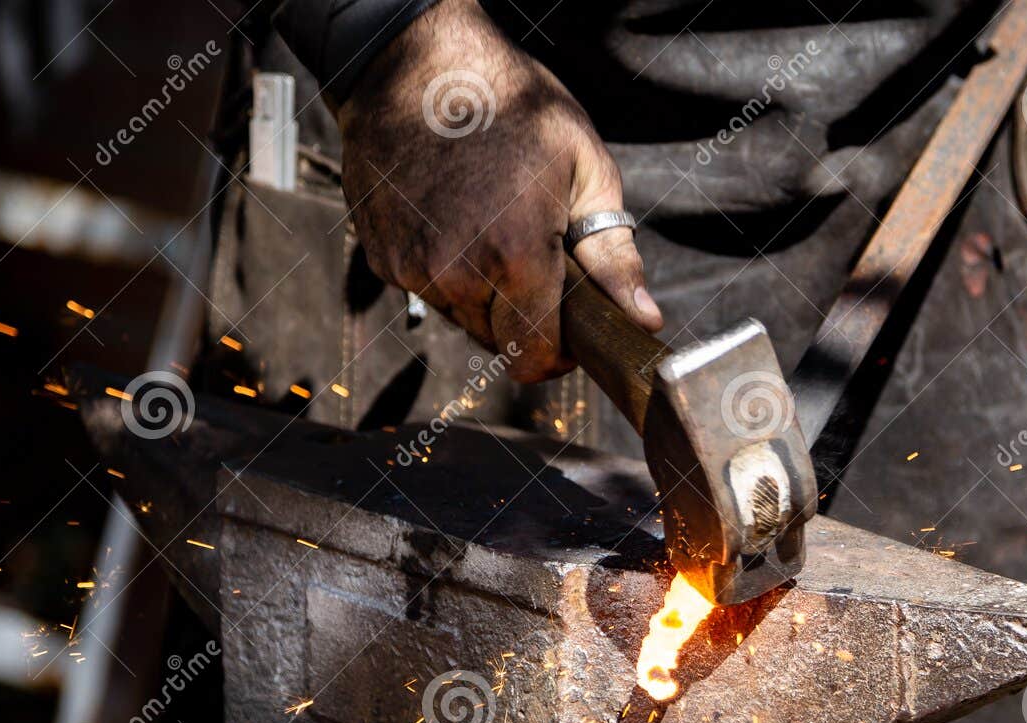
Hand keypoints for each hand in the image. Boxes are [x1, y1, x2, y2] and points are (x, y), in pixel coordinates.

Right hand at [337, 0, 661, 383]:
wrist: (416, 62)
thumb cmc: (511, 104)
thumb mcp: (584, 169)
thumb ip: (614, 259)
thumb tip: (644, 321)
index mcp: (516, 257)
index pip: (536, 356)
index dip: (558, 353)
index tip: (569, 333)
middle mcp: (457, 273)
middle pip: (499, 342)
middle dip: (522, 317)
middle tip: (533, 258)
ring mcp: (413, 268)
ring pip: (461, 318)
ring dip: (482, 295)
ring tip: (490, 226)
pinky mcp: (382, 258)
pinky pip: (425, 290)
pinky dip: (443, 271)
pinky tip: (452, 218)